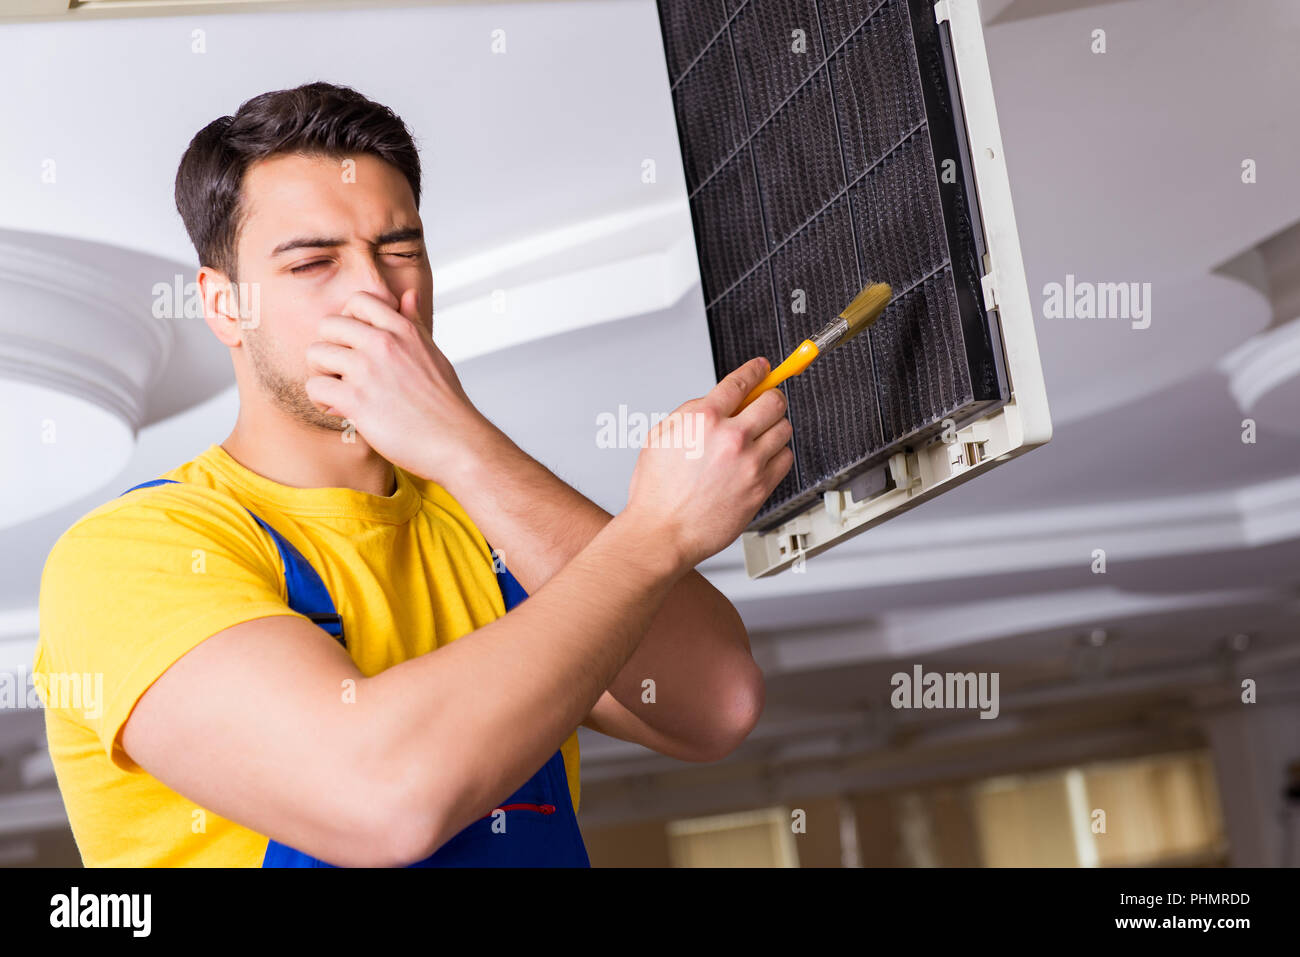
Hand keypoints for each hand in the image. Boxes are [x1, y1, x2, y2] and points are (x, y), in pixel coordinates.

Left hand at [304, 289, 489, 481]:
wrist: (456, 442)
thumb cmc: (446, 404)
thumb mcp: (433, 353)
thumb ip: (414, 323)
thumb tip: (409, 296)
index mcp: (403, 330)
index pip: (358, 300)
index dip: (349, 320)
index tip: (357, 343)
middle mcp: (384, 344)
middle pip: (328, 325)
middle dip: (329, 347)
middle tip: (342, 370)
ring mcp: (368, 371)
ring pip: (315, 354)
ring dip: (322, 374)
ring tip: (339, 391)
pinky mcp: (356, 400)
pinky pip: (315, 388)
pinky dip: (321, 401)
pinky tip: (339, 410)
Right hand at [623, 357, 793, 570]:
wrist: (662, 532)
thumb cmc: (657, 491)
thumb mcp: (660, 436)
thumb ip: (691, 412)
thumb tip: (717, 399)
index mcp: (703, 418)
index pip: (741, 381)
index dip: (757, 371)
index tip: (763, 368)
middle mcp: (731, 437)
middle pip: (774, 401)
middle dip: (771, 398)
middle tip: (766, 404)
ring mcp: (750, 463)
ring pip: (784, 429)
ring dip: (774, 429)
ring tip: (758, 438)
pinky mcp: (761, 487)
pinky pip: (786, 459)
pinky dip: (777, 456)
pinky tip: (761, 461)